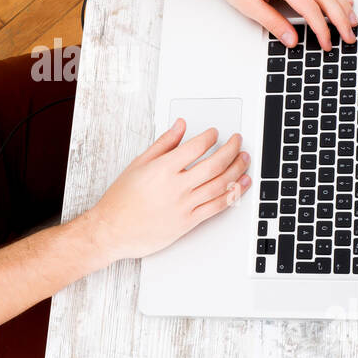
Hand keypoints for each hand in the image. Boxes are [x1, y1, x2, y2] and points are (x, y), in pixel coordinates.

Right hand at [84, 118, 251, 262]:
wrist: (112, 230)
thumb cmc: (121, 200)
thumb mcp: (138, 164)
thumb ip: (163, 143)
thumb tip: (180, 126)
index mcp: (162, 169)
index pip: (196, 147)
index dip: (210, 137)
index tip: (215, 133)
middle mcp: (176, 187)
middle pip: (214, 165)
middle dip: (231, 150)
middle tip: (237, 141)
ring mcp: (184, 206)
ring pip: (220, 185)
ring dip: (237, 170)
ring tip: (244, 159)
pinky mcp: (188, 223)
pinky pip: (216, 206)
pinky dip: (232, 194)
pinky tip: (241, 185)